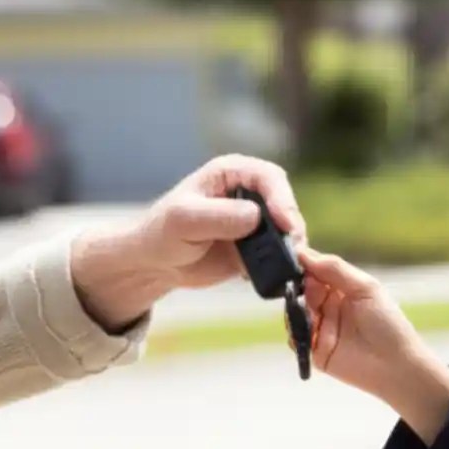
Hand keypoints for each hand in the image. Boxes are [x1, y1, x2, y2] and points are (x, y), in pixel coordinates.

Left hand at [72, 155, 304, 329]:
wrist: (155, 264)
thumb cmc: (162, 232)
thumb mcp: (184, 220)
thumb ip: (218, 217)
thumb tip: (254, 216)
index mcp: (231, 173)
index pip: (268, 177)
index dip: (281, 197)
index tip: (285, 222)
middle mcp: (247, 193)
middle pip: (284, 202)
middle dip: (292, 224)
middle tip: (293, 247)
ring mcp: (254, 222)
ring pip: (285, 230)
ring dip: (290, 248)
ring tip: (287, 266)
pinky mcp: (255, 248)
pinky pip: (277, 254)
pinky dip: (280, 264)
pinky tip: (272, 276)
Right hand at [300, 248, 448, 443]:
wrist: (395, 365)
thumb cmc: (387, 324)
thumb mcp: (365, 288)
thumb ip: (335, 269)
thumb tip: (304, 254)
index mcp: (342, 288)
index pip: (316, 270)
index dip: (304, 262)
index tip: (292, 255)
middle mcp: (329, 306)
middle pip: (302, 289)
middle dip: (296, 284)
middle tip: (296, 283)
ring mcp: (321, 328)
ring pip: (295, 312)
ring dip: (295, 308)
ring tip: (304, 308)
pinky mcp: (315, 350)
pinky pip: (296, 338)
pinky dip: (294, 331)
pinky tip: (304, 327)